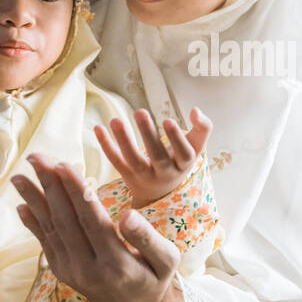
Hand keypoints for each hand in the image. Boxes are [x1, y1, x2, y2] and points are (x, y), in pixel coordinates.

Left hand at [11, 156, 184, 301]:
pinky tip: (22, 203)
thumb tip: (128, 214)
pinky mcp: (63, 273)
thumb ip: (147, 238)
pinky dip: (33, 223)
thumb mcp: (167, 259)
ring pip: (51, 231)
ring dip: (33, 201)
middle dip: (49, 187)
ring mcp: (72, 273)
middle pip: (65, 221)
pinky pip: (46, 244)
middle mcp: (88, 270)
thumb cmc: (156, 276)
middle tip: (36, 158)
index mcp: (116, 264)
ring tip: (18, 177)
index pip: (91, 219)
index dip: (75, 191)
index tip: (63, 164)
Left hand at [94, 107, 211, 207]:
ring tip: (115, 119)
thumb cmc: (179, 160)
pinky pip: (115, 161)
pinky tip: (98, 128)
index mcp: (183, 165)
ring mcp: (144, 177)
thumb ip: (202, 128)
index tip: (168, 120)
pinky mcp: (127, 176)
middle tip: (140, 111)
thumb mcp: (195, 147)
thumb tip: (196, 109)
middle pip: (157, 157)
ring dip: (123, 140)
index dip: (176, 138)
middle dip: (148, 135)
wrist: (160, 192)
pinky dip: (106, 146)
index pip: (184, 154)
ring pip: (133, 161)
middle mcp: (164, 174)